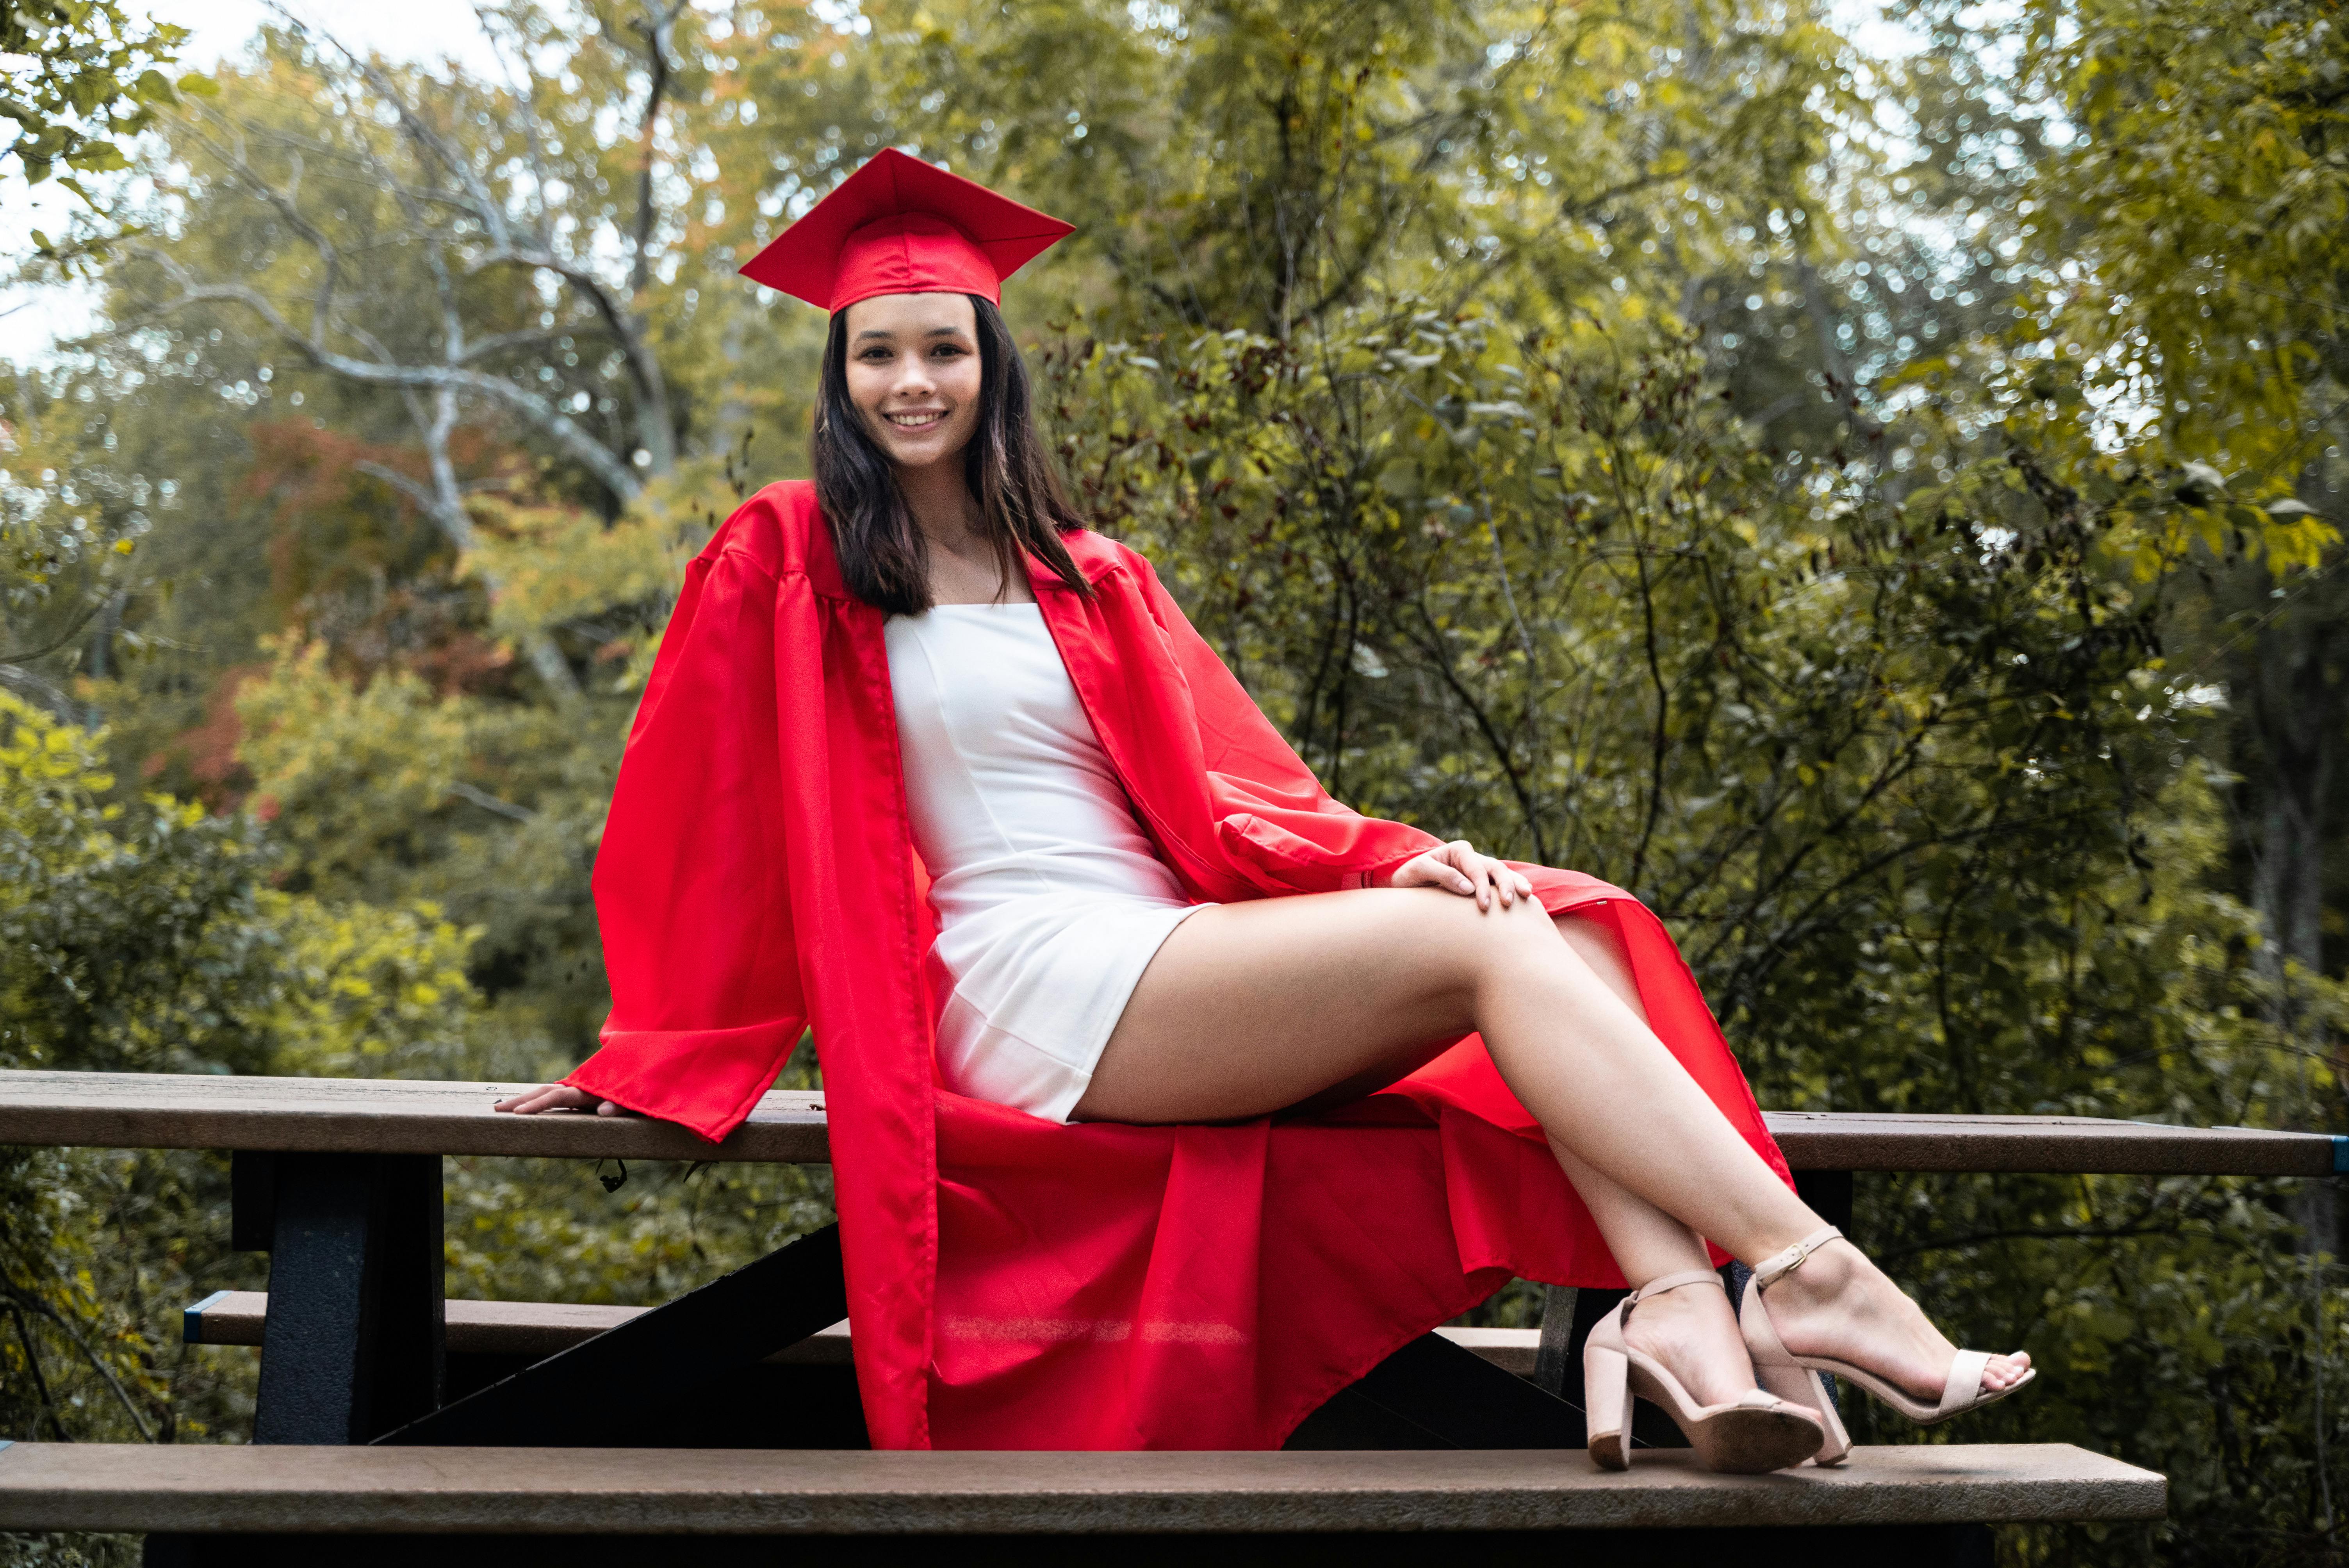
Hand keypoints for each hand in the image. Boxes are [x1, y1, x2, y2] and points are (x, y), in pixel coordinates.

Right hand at [493, 1084, 630, 1116]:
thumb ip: (620, 1104)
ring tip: (502, 1109)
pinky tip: (526, 1108)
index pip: (556, 1097)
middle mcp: (579, 1087)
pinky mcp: (581, 1094)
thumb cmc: (643, 1089)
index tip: (518, 1113)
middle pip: (544, 1091)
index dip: (537, 1105)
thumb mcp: (635, 1099)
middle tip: (496, 1111)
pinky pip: (556, 1096)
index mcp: (587, 1089)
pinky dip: (539, 1100)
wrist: (652, 1067)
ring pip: (546, 1092)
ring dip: (525, 1099)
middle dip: (520, 1101)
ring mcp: (579, 1089)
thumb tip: (601, 1112)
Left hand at [1388, 840, 1535, 911]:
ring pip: (1502, 873)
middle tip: (1508, 903)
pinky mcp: (1482, 882)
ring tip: (1527, 896)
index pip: (1476, 868)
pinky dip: (1514, 887)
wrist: (1408, 884)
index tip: (1483, 906)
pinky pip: (1500, 883)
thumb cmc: (1410, 877)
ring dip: (1515, 884)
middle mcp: (1472, 857)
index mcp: (1458, 850)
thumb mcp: (1418, 872)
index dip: (1482, 886)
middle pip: (1495, 868)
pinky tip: (1525, 898)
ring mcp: (1479, 869)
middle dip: (1504, 884)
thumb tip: (1468, 888)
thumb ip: (1442, 875)